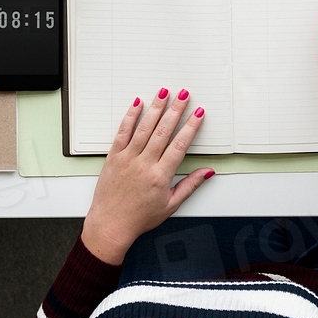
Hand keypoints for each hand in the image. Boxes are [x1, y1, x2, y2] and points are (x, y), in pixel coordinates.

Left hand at [81, 88, 212, 265]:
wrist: (110, 225)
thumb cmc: (139, 218)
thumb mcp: (171, 205)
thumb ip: (190, 185)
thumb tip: (207, 172)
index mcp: (160, 177)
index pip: (179, 145)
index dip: (190, 127)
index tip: (198, 114)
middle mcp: (144, 164)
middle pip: (163, 131)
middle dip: (176, 110)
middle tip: (184, 95)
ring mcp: (127, 159)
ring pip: (144, 128)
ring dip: (156, 108)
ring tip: (164, 93)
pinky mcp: (113, 157)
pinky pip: (122, 132)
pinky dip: (130, 116)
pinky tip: (137, 104)